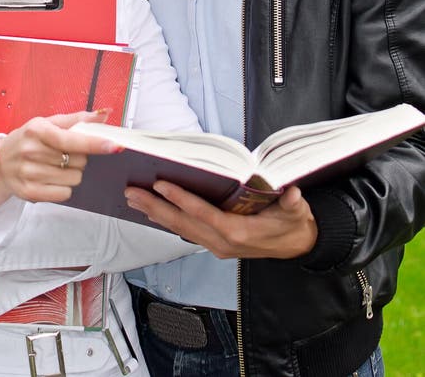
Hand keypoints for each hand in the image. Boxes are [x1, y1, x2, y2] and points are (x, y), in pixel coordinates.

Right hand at [0, 109, 119, 204]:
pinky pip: (65, 193)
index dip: (94, 143)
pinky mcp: (29, 192)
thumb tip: (104, 113)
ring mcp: (29, 173)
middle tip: (64, 153)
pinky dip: (64, 187)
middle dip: (79, 157)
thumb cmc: (29, 139)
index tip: (114, 146)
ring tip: (56, 166)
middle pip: (78, 160)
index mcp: (37, 130)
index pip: (71, 139)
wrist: (0, 162)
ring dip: (72, 172)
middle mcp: (31, 151)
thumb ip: (78, 119)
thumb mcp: (48, 123)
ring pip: (74, 178)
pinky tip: (52, 179)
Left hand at [124, 183, 317, 258]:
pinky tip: (153, 211)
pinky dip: (167, 220)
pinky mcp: (215, 244)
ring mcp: (217, 245)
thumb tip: (293, 194)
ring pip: (180, 229)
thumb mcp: (297, 213)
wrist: (299, 246)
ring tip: (133, 199)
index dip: (181, 199)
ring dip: (155, 214)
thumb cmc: (293, 225)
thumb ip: (293, 205)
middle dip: (155, 207)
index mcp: (239, 232)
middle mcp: (222, 242)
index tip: (160, 184)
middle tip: (132, 192)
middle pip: (182, 223)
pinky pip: (186, 232)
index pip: (203, 214)